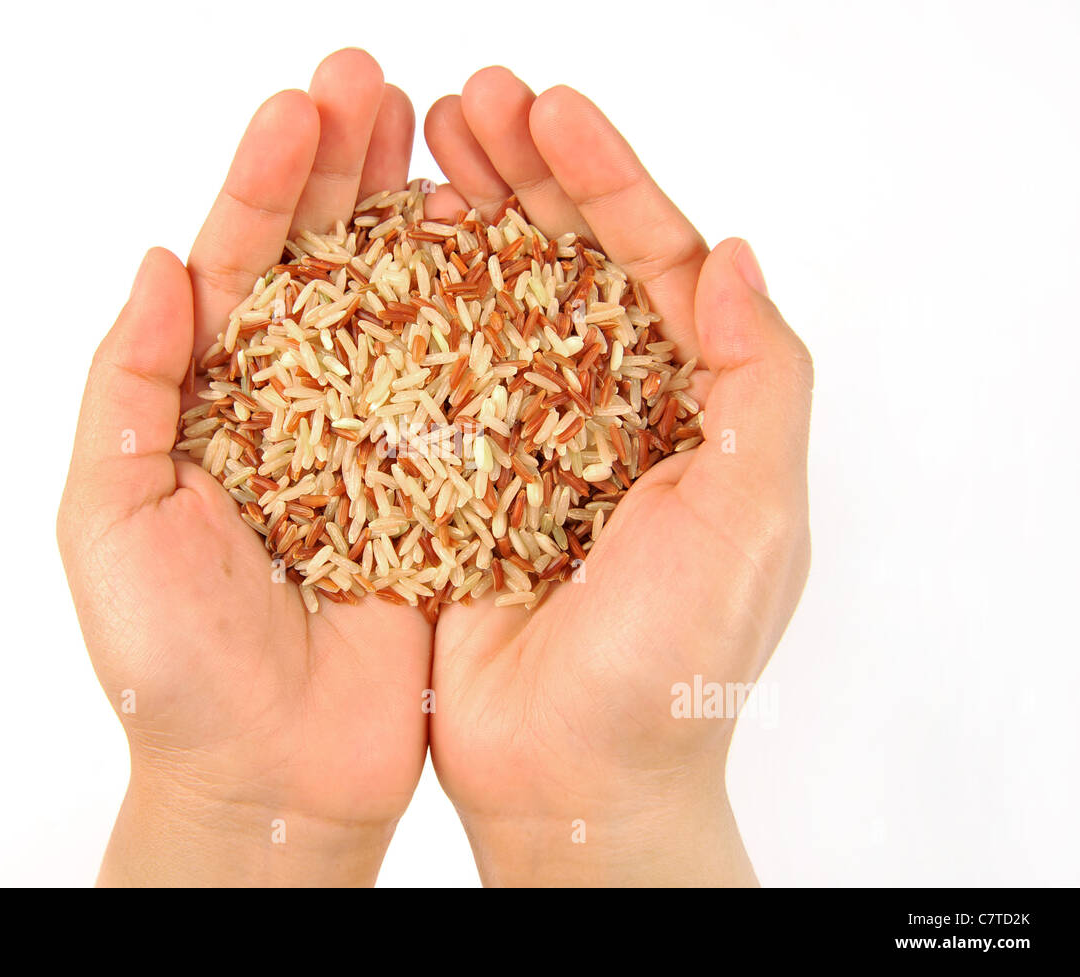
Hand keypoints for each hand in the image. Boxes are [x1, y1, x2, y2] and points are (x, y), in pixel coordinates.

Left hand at [57, 50, 429, 886]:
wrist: (270, 776)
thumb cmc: (170, 667)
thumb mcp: (112, 522)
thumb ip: (131, 390)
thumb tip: (158, 262)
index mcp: (212, 405)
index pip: (237, 270)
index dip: (264, 186)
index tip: (301, 109)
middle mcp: (299, 410)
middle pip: (324, 268)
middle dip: (344, 173)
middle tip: (376, 85)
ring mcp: (378, 446)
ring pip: (402, 312)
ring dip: (418, 221)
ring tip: (443, 137)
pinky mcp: (443, 494)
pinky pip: (467, 397)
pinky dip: (484, 323)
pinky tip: (500, 251)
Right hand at [422, 69, 812, 885]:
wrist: (573, 776)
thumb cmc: (673, 665)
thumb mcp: (752, 520)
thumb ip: (761, 384)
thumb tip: (735, 254)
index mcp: (690, 405)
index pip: (655, 263)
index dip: (610, 181)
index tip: (553, 112)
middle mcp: (606, 407)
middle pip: (565, 262)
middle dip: (524, 176)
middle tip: (469, 100)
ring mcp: (524, 437)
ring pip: (491, 303)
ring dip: (460, 221)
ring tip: (417, 146)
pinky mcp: (454, 478)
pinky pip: (428, 377)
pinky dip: (404, 311)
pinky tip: (373, 252)